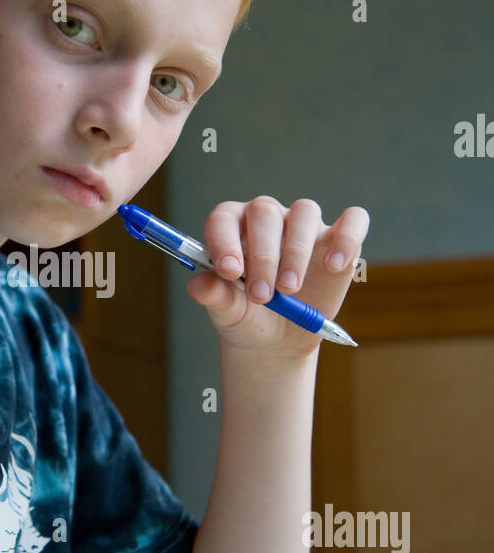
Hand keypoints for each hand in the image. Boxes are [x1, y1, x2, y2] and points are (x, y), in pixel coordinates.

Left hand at [185, 196, 369, 359]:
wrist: (276, 340)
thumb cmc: (246, 316)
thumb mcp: (227, 312)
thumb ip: (214, 296)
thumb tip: (198, 285)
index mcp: (232, 228)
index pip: (223, 218)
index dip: (224, 240)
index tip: (228, 272)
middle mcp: (267, 218)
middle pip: (265, 213)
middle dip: (263, 255)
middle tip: (261, 295)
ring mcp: (303, 226)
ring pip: (305, 211)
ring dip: (296, 250)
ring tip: (289, 289)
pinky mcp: (338, 240)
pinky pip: (353, 220)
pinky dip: (347, 237)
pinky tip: (334, 265)